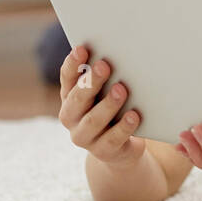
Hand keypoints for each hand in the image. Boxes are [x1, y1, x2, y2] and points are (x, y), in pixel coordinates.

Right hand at [57, 45, 144, 167]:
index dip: (73, 64)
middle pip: (78, 98)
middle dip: (91, 82)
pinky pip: (113, 139)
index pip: (67, 78)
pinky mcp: (103, 151)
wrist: (121, 148)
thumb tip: (120, 49)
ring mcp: (85, 137)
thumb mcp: (106, 93)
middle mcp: (71, 117)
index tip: (82, 48)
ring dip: (108, 104)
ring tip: (121, 89)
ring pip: (93, 120)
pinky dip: (124, 127)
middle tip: (104, 65)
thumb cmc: (114, 110)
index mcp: (70, 97)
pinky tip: (134, 115)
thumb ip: (106, 77)